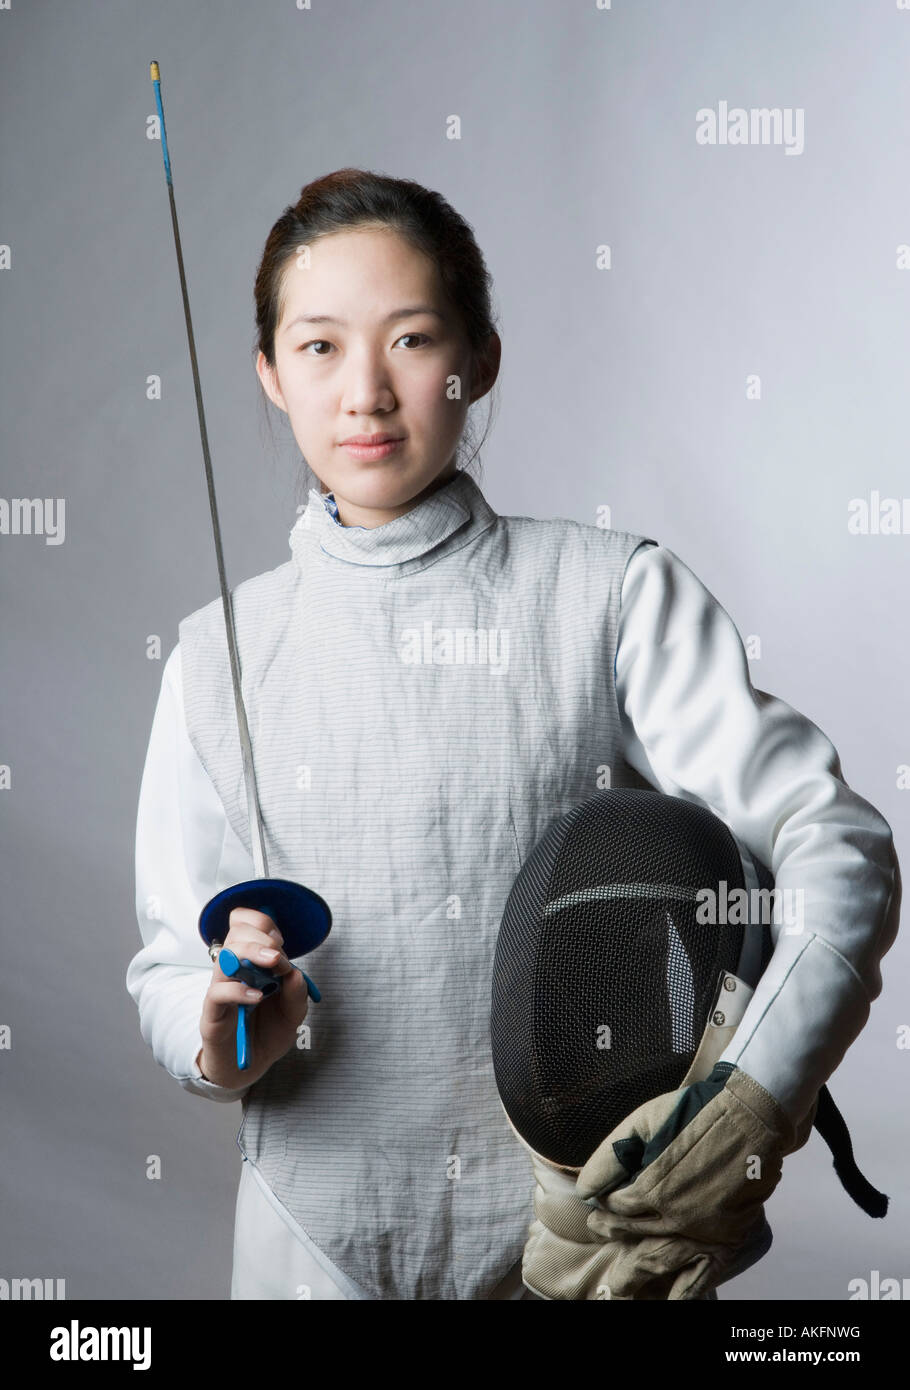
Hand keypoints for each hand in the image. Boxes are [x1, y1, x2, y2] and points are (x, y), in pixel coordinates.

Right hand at [196, 907, 309, 1088]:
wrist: (250, 1066)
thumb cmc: (268, 1032)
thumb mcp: (293, 1013)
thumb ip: (297, 993)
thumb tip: (295, 973)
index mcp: (249, 961)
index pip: (242, 923)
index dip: (260, 922)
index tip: (279, 939)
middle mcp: (232, 970)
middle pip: (235, 934)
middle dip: (260, 937)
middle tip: (279, 955)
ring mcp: (220, 990)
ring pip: (225, 958)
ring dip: (251, 954)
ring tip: (273, 965)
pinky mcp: (212, 1014)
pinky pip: (217, 993)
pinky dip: (239, 990)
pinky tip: (257, 996)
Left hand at [574, 1064, 816, 1298]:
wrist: (753, 1119)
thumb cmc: (698, 1113)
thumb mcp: (646, 1119)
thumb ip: (612, 1154)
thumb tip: (585, 1188)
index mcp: (653, 1188)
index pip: (616, 1208)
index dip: (605, 1206)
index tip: (600, 1203)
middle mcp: (675, 1218)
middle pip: (633, 1239)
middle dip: (612, 1237)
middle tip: (599, 1232)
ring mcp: (703, 1233)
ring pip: (660, 1263)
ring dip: (636, 1273)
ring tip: (619, 1282)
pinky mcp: (727, 1241)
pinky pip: (701, 1278)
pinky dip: (682, 1294)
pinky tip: (667, 1301)